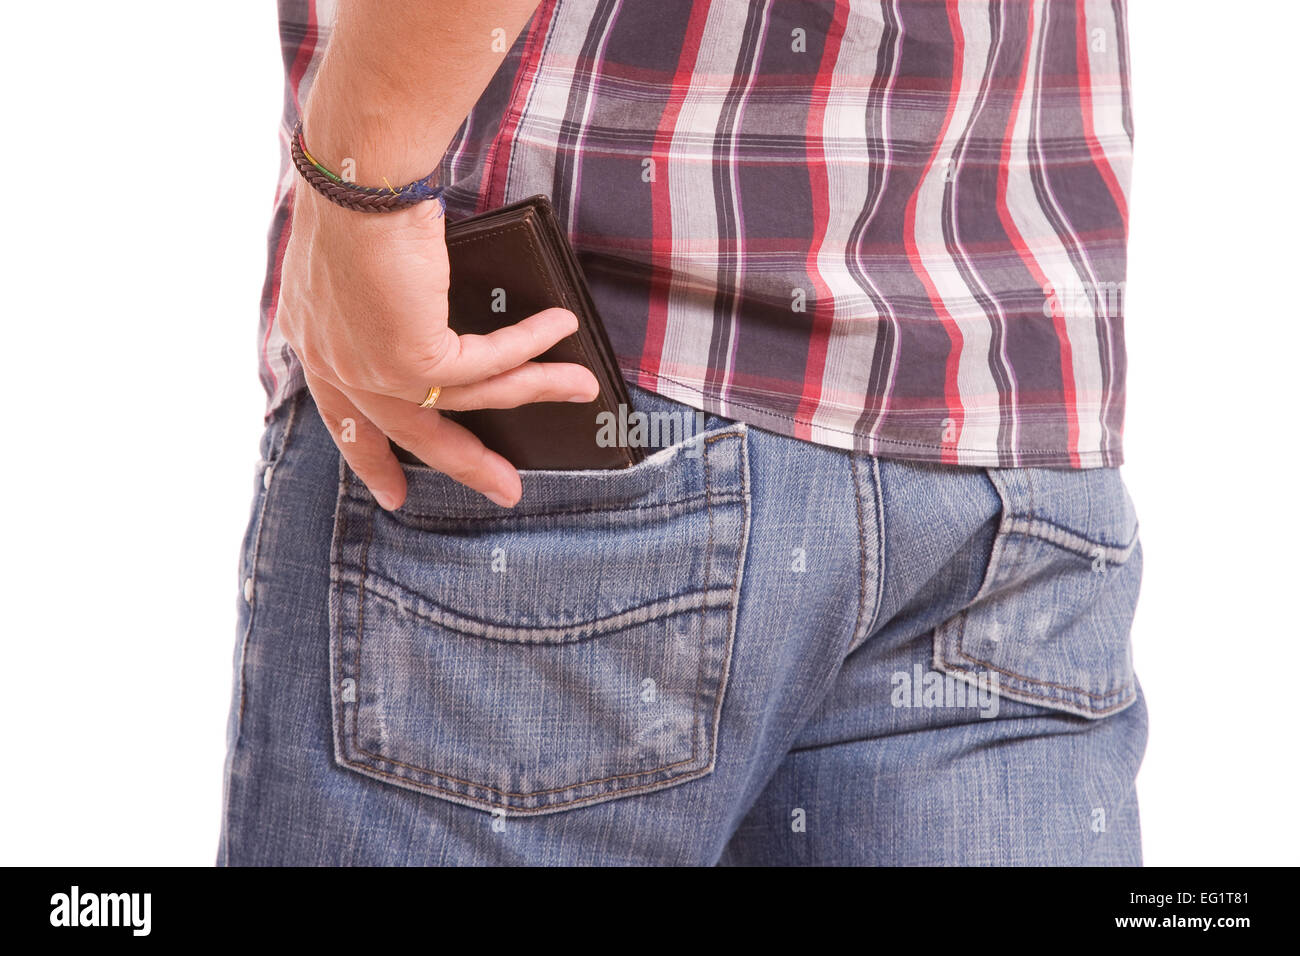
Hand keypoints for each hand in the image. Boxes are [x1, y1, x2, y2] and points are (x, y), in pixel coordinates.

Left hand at [277, 188, 599, 509]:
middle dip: (465, 463)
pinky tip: (561, 328)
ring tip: (580, 388)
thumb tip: (449, 327)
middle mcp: (336, 363)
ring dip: (533, 392)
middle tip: (504, 489)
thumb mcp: (362, 259)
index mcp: (315, 340)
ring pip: (465, 402)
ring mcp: (372, 368)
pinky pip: (487, 365)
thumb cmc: (358, 192)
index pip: (343, 415)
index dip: (370, 455)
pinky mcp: (411, 360)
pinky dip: (530, 347)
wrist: (359, 174)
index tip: (392, 492)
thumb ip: (388, 305)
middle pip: (408, 431)